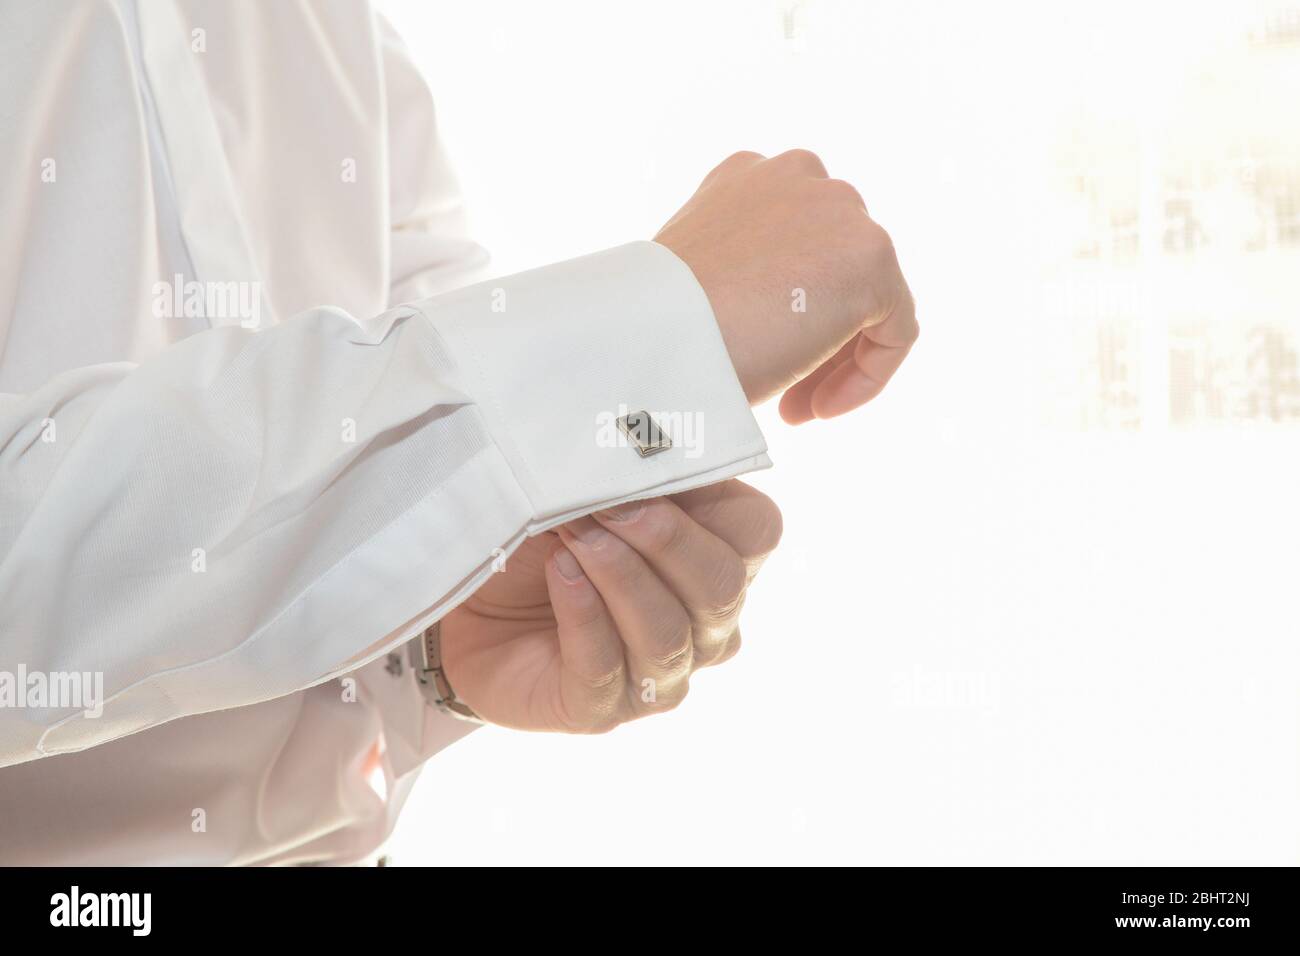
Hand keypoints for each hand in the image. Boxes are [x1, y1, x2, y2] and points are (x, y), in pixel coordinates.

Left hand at [438, 481, 780, 731]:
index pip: (756, 530)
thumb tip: (647, 428)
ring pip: (668, 633)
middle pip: (722, 586)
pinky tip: (559, 574)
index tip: (646, 461)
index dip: (713, 496)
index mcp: (717, 562)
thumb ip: (632, 463)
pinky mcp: (601, 711)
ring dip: (618, 573)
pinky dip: (584, 614)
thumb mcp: (588, 486)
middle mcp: (703, 627)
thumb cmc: (541, 537)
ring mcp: (657, 676)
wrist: (464, 605)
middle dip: (664, 537)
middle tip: (603, 503)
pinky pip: (606, 668)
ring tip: (569, 534)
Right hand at [655, 149, 917, 421]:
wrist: (653, 338)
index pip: (796, 245)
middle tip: (783, 399)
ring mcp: (839, 209)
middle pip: (835, 270)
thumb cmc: (659, 326)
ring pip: (867, 300)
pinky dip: (867, 376)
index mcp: (747, 177)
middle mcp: (797, 175)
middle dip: (813, 340)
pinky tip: (817, 409)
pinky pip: (895, 329)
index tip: (759, 362)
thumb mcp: (698, 282)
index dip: (784, 315)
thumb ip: (746, 275)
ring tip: (794, 411)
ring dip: (834, 362)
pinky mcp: (871, 256)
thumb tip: (778, 312)